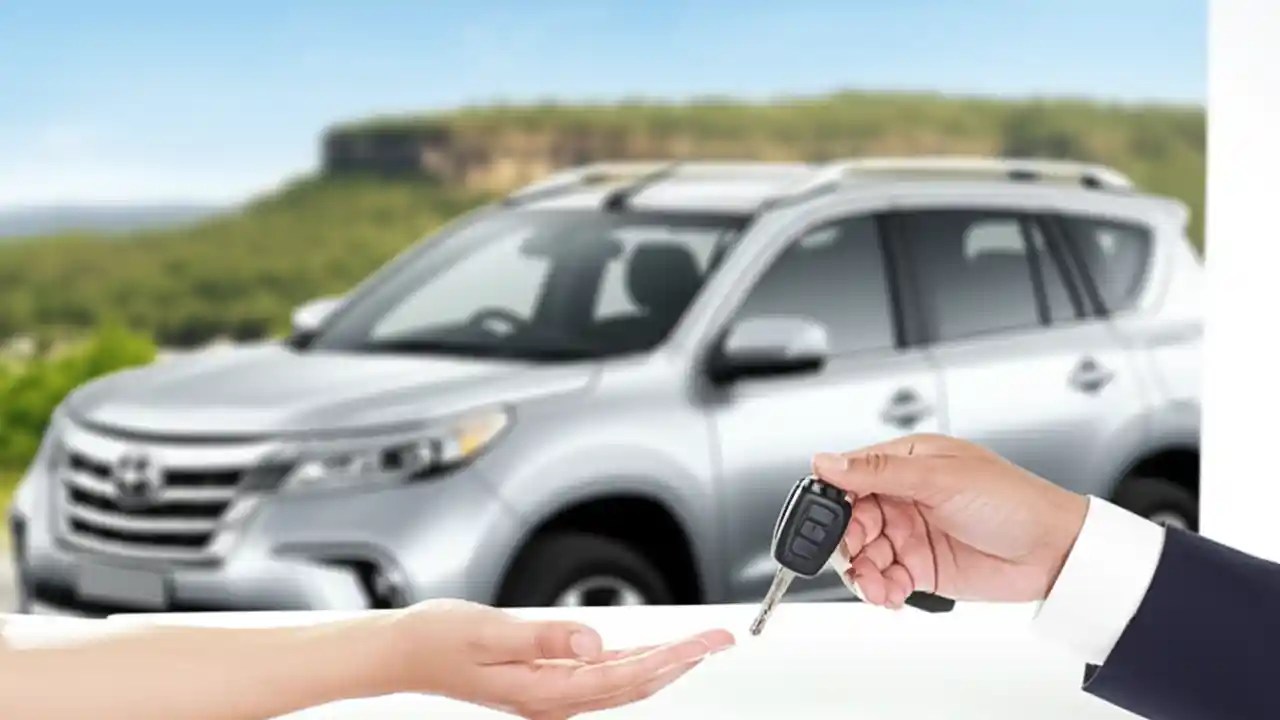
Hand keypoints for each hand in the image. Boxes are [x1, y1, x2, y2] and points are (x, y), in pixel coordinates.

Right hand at [365, 599, 733, 718]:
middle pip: (633, 683)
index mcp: (544, 689)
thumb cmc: (440, 640)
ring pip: (621, 682)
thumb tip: (593, 642)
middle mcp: (552, 697)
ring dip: (663, 664)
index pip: (624, 676)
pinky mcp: (544, 680)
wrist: (407, 651)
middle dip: (681, 662)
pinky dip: (632, 663)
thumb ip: (544, 637)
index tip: (706, 644)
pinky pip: (600, 676)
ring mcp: (550, 692)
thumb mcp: (491, 631)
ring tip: (698, 647)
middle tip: (719, 641)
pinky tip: (648, 654)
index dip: (672, 659)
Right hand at [812, 434, 1088, 606]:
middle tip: (858, 556)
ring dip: (863, 573)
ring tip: (878, 585)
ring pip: (863, 555)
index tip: (827, 520)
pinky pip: (884, 580)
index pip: (850, 476)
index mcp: (906, 462)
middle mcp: (904, 496)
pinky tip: (890, 594)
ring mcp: (910, 533)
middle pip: (850, 521)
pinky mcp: (920, 568)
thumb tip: (826, 461)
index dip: (833, 499)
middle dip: (847, 543)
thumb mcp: (942, 477)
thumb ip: (879, 471)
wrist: (1056, 552)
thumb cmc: (1014, 500)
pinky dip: (880, 590)